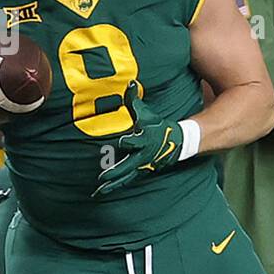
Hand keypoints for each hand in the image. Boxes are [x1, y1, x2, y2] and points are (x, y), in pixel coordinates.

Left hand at [94, 82, 186, 196]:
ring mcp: (141, 166)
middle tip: (102, 176)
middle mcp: (142, 156)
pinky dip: (114, 186)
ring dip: (112, 184)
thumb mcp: (146, 113)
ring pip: (125, 177)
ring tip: (99, 191)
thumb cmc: (157, 126)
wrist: (174, 143)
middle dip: (115, 171)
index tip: (122, 141)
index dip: (129, 141)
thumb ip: (134, 100)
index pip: (135, 141)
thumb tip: (131, 82)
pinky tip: (103, 191)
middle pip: (127, 165)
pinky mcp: (139, 171)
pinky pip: (125, 180)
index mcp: (143, 140)